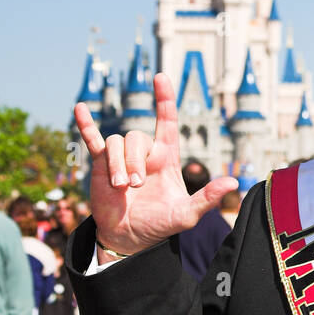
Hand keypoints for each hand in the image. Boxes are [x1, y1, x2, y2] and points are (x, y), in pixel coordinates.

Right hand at [73, 72, 237, 256]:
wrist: (130, 237)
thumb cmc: (160, 224)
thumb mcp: (187, 215)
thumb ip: (208, 198)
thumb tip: (233, 183)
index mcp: (166, 157)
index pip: (166, 121)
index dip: (164, 99)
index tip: (161, 77)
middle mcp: (144, 153)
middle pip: (136, 136)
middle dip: (133, 161)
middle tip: (134, 186)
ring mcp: (122, 157)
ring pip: (116, 142)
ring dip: (117, 164)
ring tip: (120, 188)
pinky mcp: (102, 165)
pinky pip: (93, 140)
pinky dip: (86, 125)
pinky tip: (80, 109)